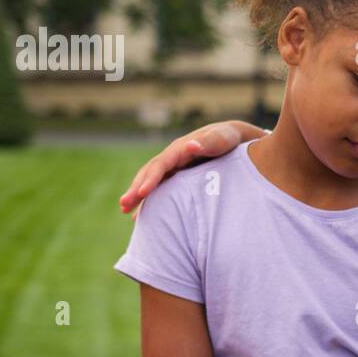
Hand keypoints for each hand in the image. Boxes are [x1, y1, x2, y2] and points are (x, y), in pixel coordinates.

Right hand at [119, 121, 260, 217]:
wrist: (234, 140)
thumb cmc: (228, 140)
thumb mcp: (221, 139)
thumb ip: (208, 143)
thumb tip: (191, 146)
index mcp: (179, 150)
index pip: (161, 165)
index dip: (151, 179)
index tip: (142, 193)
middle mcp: (172, 159)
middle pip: (149, 174)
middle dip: (136, 189)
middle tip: (124, 205)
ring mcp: (174, 169)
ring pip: (151, 182)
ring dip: (138, 195)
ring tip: (126, 211)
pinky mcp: (178, 178)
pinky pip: (161, 190)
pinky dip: (151, 202)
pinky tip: (141, 217)